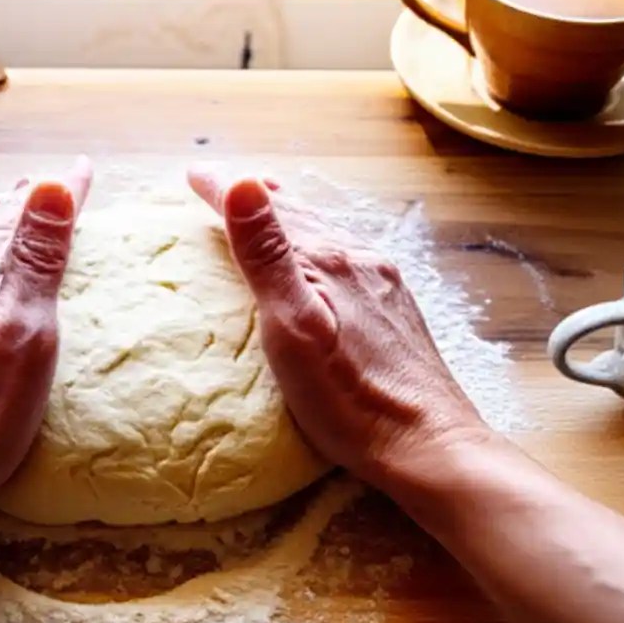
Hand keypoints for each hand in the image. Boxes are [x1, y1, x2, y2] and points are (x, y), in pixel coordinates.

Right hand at [187, 169, 487, 485]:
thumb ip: (268, 257)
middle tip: (223, 184)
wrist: (430, 448)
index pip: (267, 213)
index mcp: (328, 262)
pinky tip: (323, 261)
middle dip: (258, 198)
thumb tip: (245, 182)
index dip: (224, 192)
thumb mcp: (295, 329)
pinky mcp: (397, 312)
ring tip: (269, 207)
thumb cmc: (351, 402)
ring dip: (291, 218)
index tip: (194, 174)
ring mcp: (385, 286)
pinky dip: (319, 244)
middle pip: (301, 217)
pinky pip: (347, 259)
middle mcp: (361, 262)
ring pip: (327, 235)